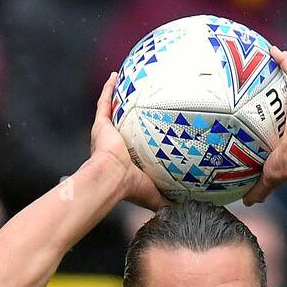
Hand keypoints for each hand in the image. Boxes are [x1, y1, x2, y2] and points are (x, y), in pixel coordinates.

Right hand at [90, 72, 167, 211]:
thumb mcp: (154, 194)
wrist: (112, 178)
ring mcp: (107, 134)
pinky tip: (115, 76)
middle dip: (130, 116)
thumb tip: (185, 210)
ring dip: (118, 98)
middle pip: (124, 126)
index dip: (142, 140)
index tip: (152, 131)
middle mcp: (115, 146)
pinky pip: (104, 102)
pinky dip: (108, 89)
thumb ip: (167, 201)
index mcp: (126, 161)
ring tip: (127, 84)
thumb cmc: (131, 187)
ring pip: (113, 112)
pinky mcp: (101, 125)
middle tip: (141, 103)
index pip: (136, 147)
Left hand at [243, 46, 286, 204]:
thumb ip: (259, 188)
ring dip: (285, 66)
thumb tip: (247, 203)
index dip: (275, 106)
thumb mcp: (268, 176)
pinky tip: (274, 51)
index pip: (283, 114)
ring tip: (272, 54)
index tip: (264, 99)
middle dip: (281, 81)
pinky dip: (286, 62)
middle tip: (266, 71)